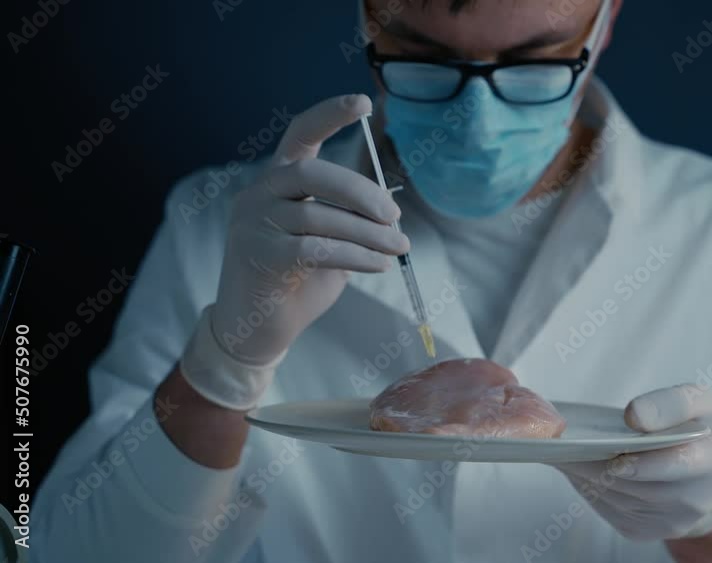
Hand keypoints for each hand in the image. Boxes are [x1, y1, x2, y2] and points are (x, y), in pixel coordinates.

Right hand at [180, 94, 409, 409]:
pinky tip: (378, 266)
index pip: (300, 134)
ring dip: (368, 233)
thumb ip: (351, 218)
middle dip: (361, 192)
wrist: (262, 329)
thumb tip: (391, 206)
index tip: (364, 103)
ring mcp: (252, 223)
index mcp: (279, 180)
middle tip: (395, 216)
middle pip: (312, 173)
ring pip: (318, 216)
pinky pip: (314, 248)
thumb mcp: (330, 240)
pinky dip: (354, 255)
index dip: (330, 115)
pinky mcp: (256, 256)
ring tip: (398, 247)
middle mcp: (259, 193)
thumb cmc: (300, 282)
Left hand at [553, 385, 711, 541]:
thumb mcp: (696, 401)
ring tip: (561, 451)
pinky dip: (587, 486)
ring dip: (586, 474)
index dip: (646, 461)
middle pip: (638, 485)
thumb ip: (670, 404)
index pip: (679, 464)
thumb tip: (635, 417)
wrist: (708, 476)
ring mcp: (667, 521)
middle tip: (565, 444)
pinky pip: (608, 508)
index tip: (617, 453)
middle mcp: (694, 499)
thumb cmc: (696, 429)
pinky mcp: (643, 530)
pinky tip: (574, 466)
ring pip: (617, 497)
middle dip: (599, 464)